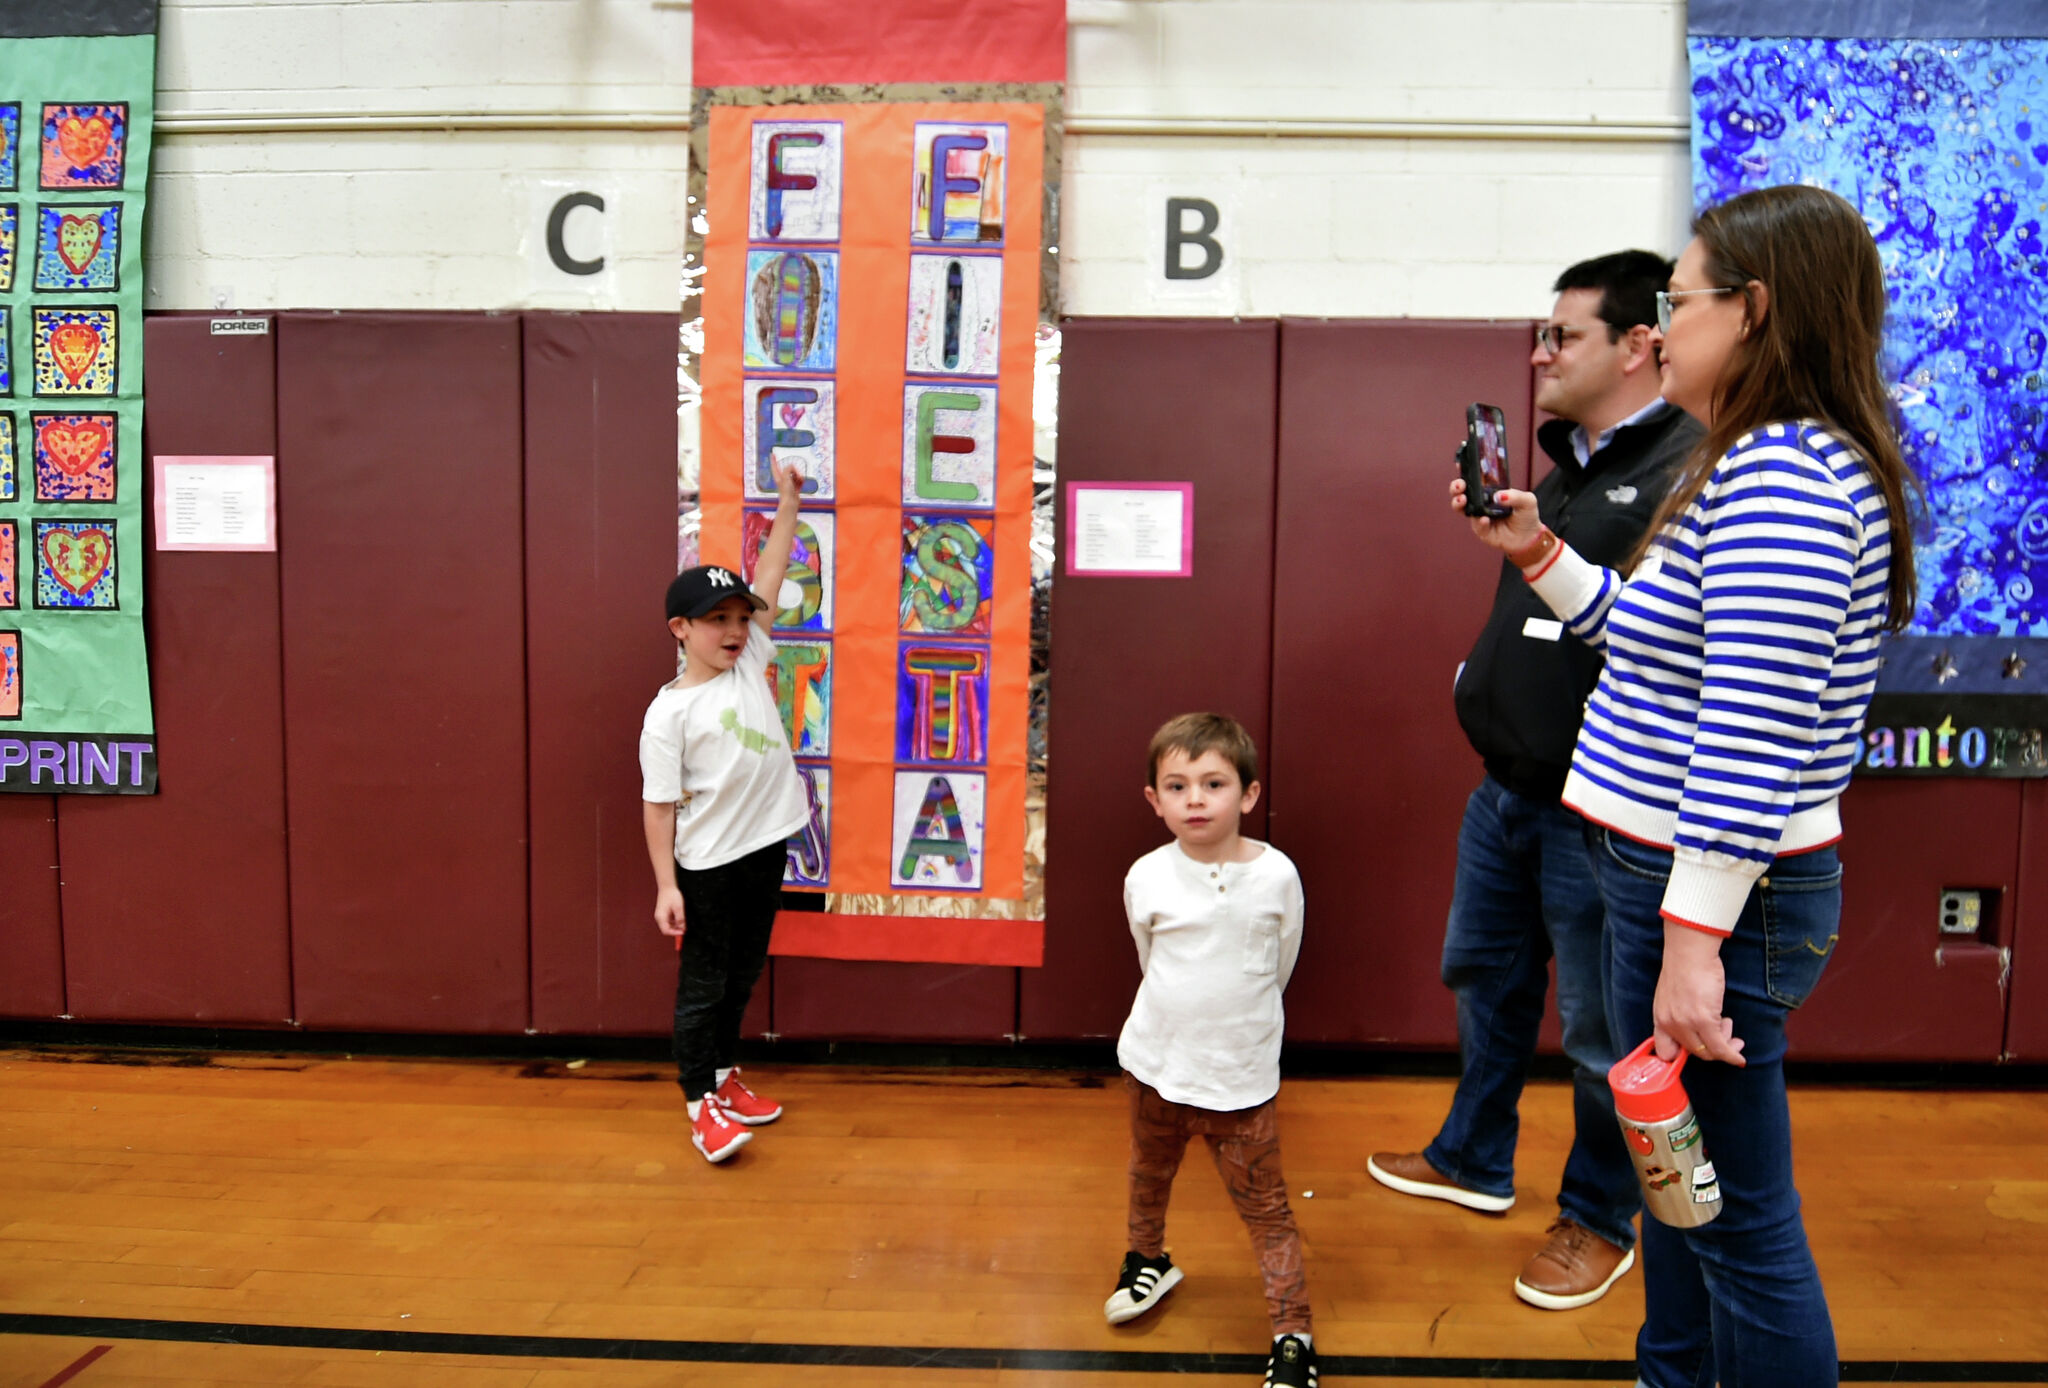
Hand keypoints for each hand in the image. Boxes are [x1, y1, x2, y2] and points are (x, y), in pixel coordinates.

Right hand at [654, 886, 685, 937]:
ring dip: (675, 926)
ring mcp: (661, 916)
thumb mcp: (678, 908)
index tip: (682, 932)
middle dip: (675, 930)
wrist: (667, 887)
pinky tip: (680, 919)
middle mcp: (659, 918)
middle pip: (666, 929)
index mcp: (661, 917)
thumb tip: (682, 927)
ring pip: (668, 926)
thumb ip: (680, 919)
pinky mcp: (663, 913)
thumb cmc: (671, 895)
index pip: (666, 931)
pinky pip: (668, 921)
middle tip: (684, 930)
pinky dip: (674, 922)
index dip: (675, 933)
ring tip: (683, 924)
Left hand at [773, 457, 803, 506]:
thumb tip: (792, 467)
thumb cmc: (786, 492)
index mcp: (778, 477)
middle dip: (794, 470)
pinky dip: (801, 481)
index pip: (775, 466)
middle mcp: (783, 479)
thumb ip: (788, 469)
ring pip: (795, 474)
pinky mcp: (795, 487)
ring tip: (800, 480)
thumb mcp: (785, 477)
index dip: (773, 460)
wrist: (791, 503)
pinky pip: (800, 480)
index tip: (772, 454)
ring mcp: (789, 483)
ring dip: (799, 476)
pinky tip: (802, 482)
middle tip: (797, 474)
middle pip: (789, 469)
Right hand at [1447, 477, 1542, 553]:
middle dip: (1456, 487)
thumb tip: (1498, 496)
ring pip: (1461, 508)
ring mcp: (1479, 516)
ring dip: (1458, 503)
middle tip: (1460, 485)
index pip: (1475, 479)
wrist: (1529, 537)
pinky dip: (1479, 522)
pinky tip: (1484, 519)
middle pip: (1461, 492)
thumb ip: (1515, 496)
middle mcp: (1481, 502)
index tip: (1460, 464)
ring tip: (1463, 499)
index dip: (1466, 471)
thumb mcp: (1527, 500)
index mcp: (1490, 491)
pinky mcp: (1481, 531)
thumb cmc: (1526, 515)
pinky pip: (1476, 525)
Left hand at [1653, 923, 1744, 1065]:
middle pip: (1694, 1053)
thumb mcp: (1673, 996)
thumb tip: (1698, 1032)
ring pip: (1709, 1051)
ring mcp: (1686, 1023)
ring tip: (1729, 1027)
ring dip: (1725, 1046)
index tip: (1699, 1053)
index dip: (1682, 1058)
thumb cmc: (1685, 968)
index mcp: (1660, 1018)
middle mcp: (1670, 1024)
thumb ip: (1680, 1014)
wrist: (1689, 952)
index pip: (1665, 1052)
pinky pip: (1721, 1047)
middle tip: (1728, 1037)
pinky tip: (1739, 1057)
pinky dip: (1732, 1055)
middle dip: (1713, 1049)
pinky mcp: (1704, 1019)